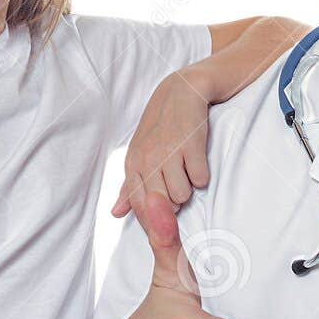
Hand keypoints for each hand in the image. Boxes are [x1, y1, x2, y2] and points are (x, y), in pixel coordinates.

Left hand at [111, 70, 210, 217]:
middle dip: (174, 204)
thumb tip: (115, 214)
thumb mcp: (140, 155)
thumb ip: (129, 187)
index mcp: (134, 164)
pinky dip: (203, 175)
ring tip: (188, 169)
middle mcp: (148, 160)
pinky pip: (201, 180)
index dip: (154, 221)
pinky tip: (198, 160)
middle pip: (163, 206)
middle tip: (178, 185)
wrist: (181, 91)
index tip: (165, 227)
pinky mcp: (191, 145)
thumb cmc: (161, 128)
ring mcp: (169, 152)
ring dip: (190, 188)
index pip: (140, 207)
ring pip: (183, 196)